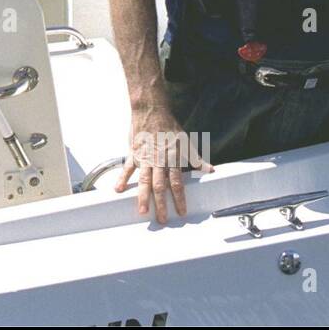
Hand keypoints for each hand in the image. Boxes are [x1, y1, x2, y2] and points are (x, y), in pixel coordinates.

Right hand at [113, 100, 211, 223]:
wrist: (150, 110)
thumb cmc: (169, 125)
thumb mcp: (186, 141)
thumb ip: (196, 158)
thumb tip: (210, 169)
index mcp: (172, 159)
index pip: (177, 183)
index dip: (179, 198)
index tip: (181, 212)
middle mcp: (158, 161)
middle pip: (160, 186)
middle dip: (161, 204)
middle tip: (162, 220)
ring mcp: (145, 158)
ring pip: (144, 181)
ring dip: (143, 197)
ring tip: (142, 211)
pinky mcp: (134, 153)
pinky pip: (127, 168)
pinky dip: (123, 179)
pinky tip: (118, 190)